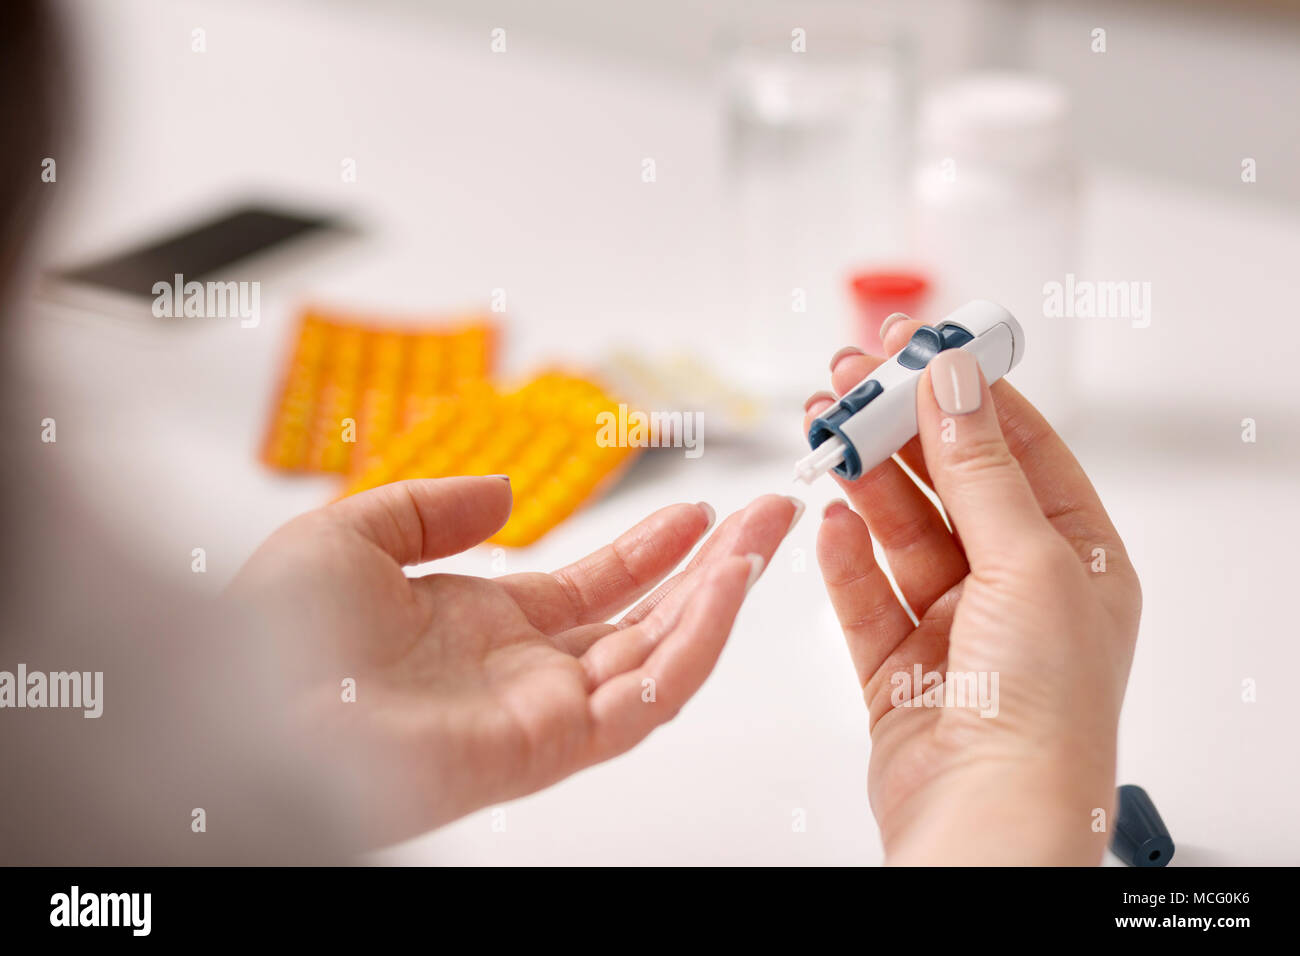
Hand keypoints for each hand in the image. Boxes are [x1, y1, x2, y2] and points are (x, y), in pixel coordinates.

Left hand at [229, 477, 799, 843]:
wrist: (243, 708)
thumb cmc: (272, 635)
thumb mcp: (351, 535)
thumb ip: (433, 510)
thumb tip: (506, 493)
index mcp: (486, 625)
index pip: (596, 588)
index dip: (652, 549)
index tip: (701, 510)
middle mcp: (526, 670)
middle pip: (646, 618)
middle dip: (713, 566)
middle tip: (770, 515)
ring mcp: (543, 710)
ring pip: (661, 658)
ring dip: (719, 599)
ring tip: (764, 541)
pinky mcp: (550, 744)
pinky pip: (644, 698)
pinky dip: (695, 644)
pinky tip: (726, 588)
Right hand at [805, 319, 1140, 863]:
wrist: (987, 820)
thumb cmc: (1042, 708)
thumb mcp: (1026, 561)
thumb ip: (980, 467)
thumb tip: (954, 378)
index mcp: (1073, 559)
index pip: (1017, 449)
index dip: (965, 392)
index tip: (916, 344)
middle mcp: (1014, 587)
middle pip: (948, 484)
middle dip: (897, 429)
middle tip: (846, 379)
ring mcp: (953, 625)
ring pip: (898, 532)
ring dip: (862, 481)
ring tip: (822, 431)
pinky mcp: (897, 663)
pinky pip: (863, 593)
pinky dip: (842, 556)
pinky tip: (827, 519)